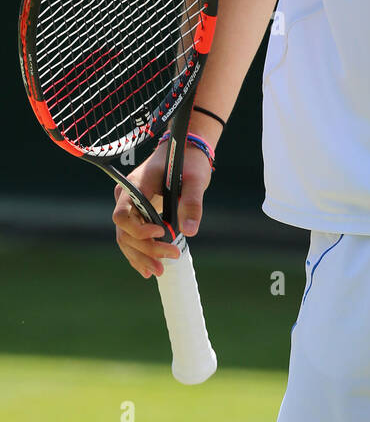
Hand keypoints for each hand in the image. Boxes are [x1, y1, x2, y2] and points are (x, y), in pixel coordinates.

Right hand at [112, 142, 212, 278]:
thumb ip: (191, 203)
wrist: (185, 150)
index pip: (123, 214)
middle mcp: (126, 197)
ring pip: (126, 238)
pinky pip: (132, 237)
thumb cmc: (188, 161)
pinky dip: (139, 253)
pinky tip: (148, 269)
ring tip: (159, 271)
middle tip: (169, 259)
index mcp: (135, 185)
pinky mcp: (138, 214)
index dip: (139, 230)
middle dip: (145, 249)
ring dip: (141, 256)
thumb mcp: (195, 179)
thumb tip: (189, 231)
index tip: (162, 233)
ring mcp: (130, 206)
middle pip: (125, 231)